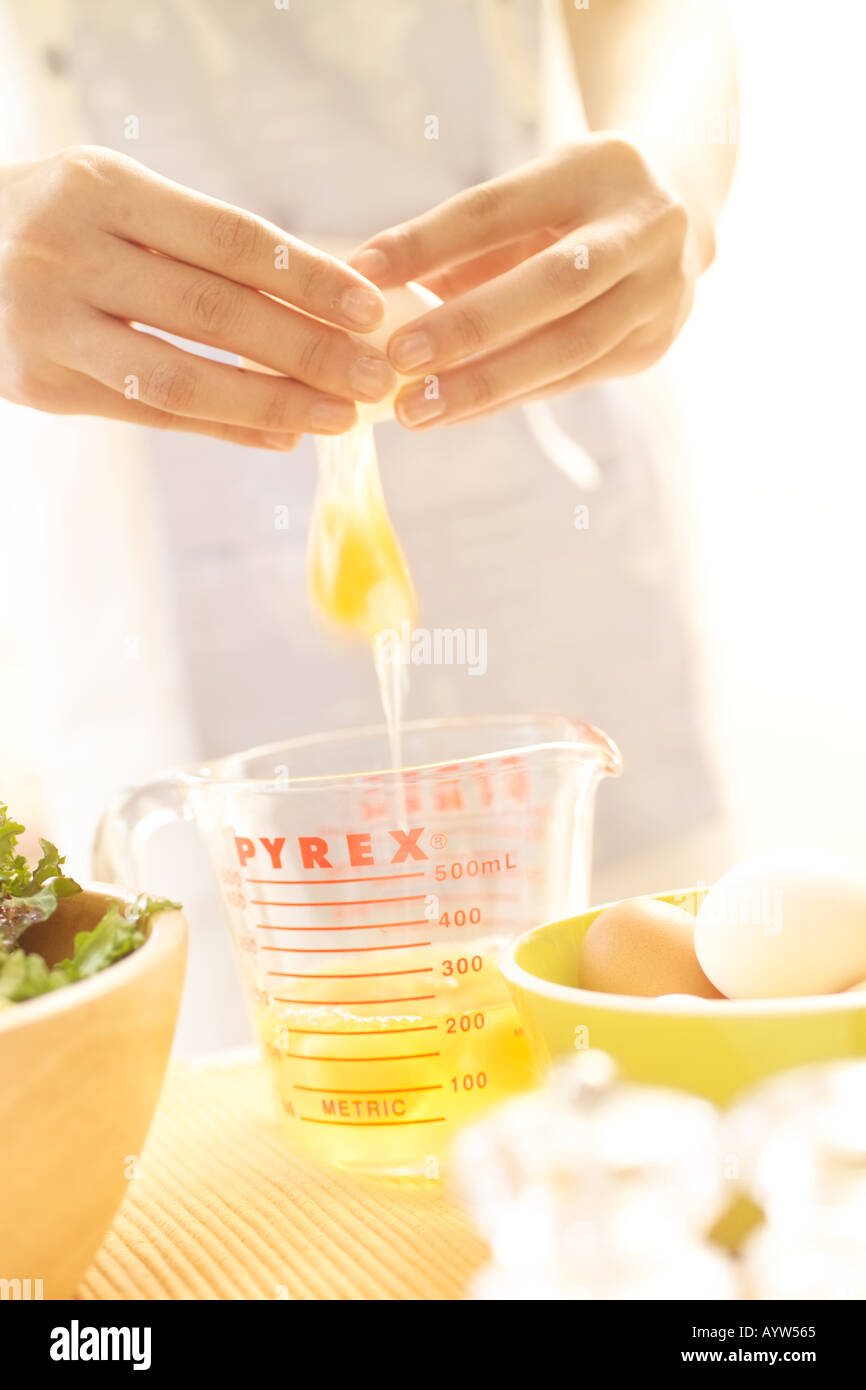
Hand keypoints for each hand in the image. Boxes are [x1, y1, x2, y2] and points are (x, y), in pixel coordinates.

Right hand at [0, 146, 395, 448]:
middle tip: (376, 376)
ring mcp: (50, 325)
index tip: (372, 310)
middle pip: (214, 313)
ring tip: (339, 417)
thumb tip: (322, 295)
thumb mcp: (115, 200)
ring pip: (180, 378)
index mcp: (101, 189)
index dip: (308, 279)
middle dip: (307, 350)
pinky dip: (224, 428)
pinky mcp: (42, 386)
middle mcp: (70, 253)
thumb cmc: (57, 224)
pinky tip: (282, 434)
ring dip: (271, 402)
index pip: (231, 240)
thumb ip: (197, 243)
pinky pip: (152, 416)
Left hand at [350, 135, 702, 428]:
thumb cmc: (571, 206)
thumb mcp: (529, 196)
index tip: (363, 273)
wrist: (681, 217)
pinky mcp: (653, 345)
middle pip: (552, 284)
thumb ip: (465, 242)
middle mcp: (643, 228)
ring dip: (485, 384)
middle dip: (470, 328)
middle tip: (398, 361)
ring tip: (417, 409)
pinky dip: (508, 398)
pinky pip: (569, 380)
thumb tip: (375, 292)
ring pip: (568, 348)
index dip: (428, 242)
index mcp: (599, 167)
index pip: (500, 207)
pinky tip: (456, 413)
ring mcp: (660, 291)